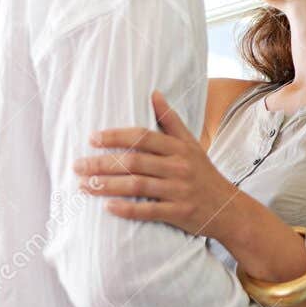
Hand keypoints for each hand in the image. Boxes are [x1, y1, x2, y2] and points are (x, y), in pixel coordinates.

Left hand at [75, 90, 241, 238]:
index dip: (116, 137)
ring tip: (84, 186)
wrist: (228, 209)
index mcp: (179, 148)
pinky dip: (127, 210)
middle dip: (103, 163)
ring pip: (137, 186)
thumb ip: (170, 120)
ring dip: (107, 186)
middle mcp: (179, 167)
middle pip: (134, 162)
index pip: (143, 137)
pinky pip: (149, 211)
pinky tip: (108, 208)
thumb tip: (154, 93)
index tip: (92, 138)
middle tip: (77, 166)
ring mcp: (179, 191)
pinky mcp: (179, 213)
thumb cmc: (203, 173)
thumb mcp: (191, 144)